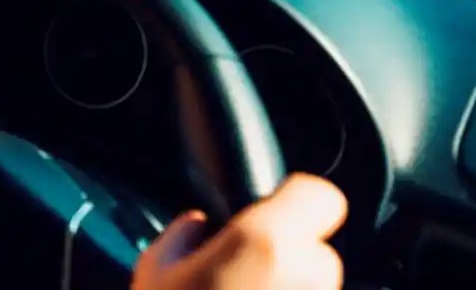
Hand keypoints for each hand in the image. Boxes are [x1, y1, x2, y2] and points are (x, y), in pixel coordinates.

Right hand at [132, 174, 346, 289]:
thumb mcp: (156, 270)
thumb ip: (186, 235)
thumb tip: (198, 230)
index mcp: (265, 244)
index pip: (319, 194)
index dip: (298, 196)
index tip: (274, 205)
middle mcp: (305, 277)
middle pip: (316, 248)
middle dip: (286, 254)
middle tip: (244, 269)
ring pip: (314, 284)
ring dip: (289, 285)